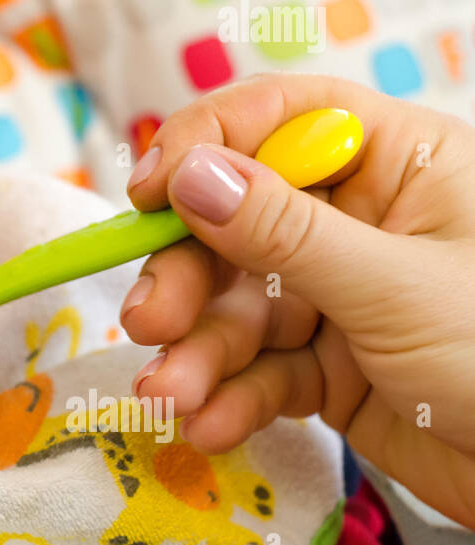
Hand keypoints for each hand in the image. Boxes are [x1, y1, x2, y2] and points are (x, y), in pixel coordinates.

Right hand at [118, 73, 474, 528]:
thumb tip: (190, 173)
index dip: (203, 144)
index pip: (278, 120)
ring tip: (171, 398)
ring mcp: (341, 296)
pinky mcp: (330, 369)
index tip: (146, 192)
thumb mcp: (397, 289)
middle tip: (149, 319)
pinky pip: (260, 369)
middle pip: (235, 221)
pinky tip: (213, 424)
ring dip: (197, 352)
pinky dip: (230, 396)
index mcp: (397, 165)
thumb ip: (286, 232)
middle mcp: (359, 222)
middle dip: (186, 276)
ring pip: (238, 306)